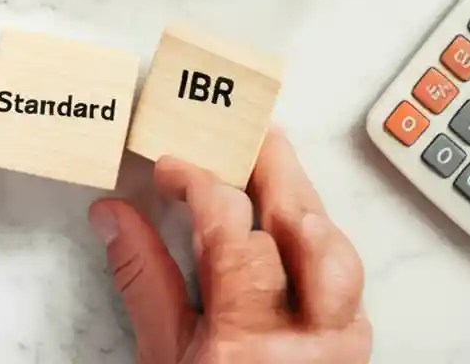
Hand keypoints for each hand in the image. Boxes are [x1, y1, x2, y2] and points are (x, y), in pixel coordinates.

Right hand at [89, 130, 369, 363]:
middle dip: (274, 168)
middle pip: (301, 229)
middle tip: (248, 128)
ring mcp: (339, 347)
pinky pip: (350, 281)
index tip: (173, 165)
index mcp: (243, 342)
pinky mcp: (354, 349)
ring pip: (340, 253)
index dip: (201, 182)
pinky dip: (324, 242)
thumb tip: (114, 215)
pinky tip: (299, 220)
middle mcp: (304, 342)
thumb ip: (143, 281)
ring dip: (308, 202)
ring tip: (278, 166)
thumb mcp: (161, 360)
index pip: (231, 232)